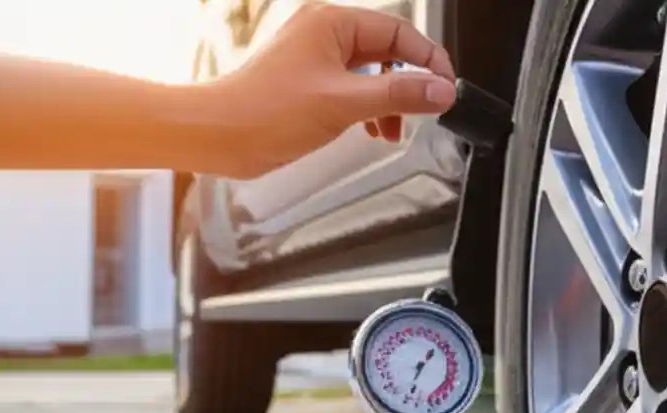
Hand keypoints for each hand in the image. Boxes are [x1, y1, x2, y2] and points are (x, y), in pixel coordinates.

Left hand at [202, 3, 456, 177]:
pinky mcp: (310, 83)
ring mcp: (316, 58)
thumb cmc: (266, 111)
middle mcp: (324, 33)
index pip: (398, 31)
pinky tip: (372, 130)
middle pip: (388, 52)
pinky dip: (370, 109)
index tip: (447, 87)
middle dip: (408, 84)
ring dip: (390, 101)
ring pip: (373, 74)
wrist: (219, 136)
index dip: (428, 60)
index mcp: (332, 23)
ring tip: (393, 128)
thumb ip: (399, 95)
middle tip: (426, 110)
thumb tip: (442, 90)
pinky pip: (355, 89)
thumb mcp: (345, 103)